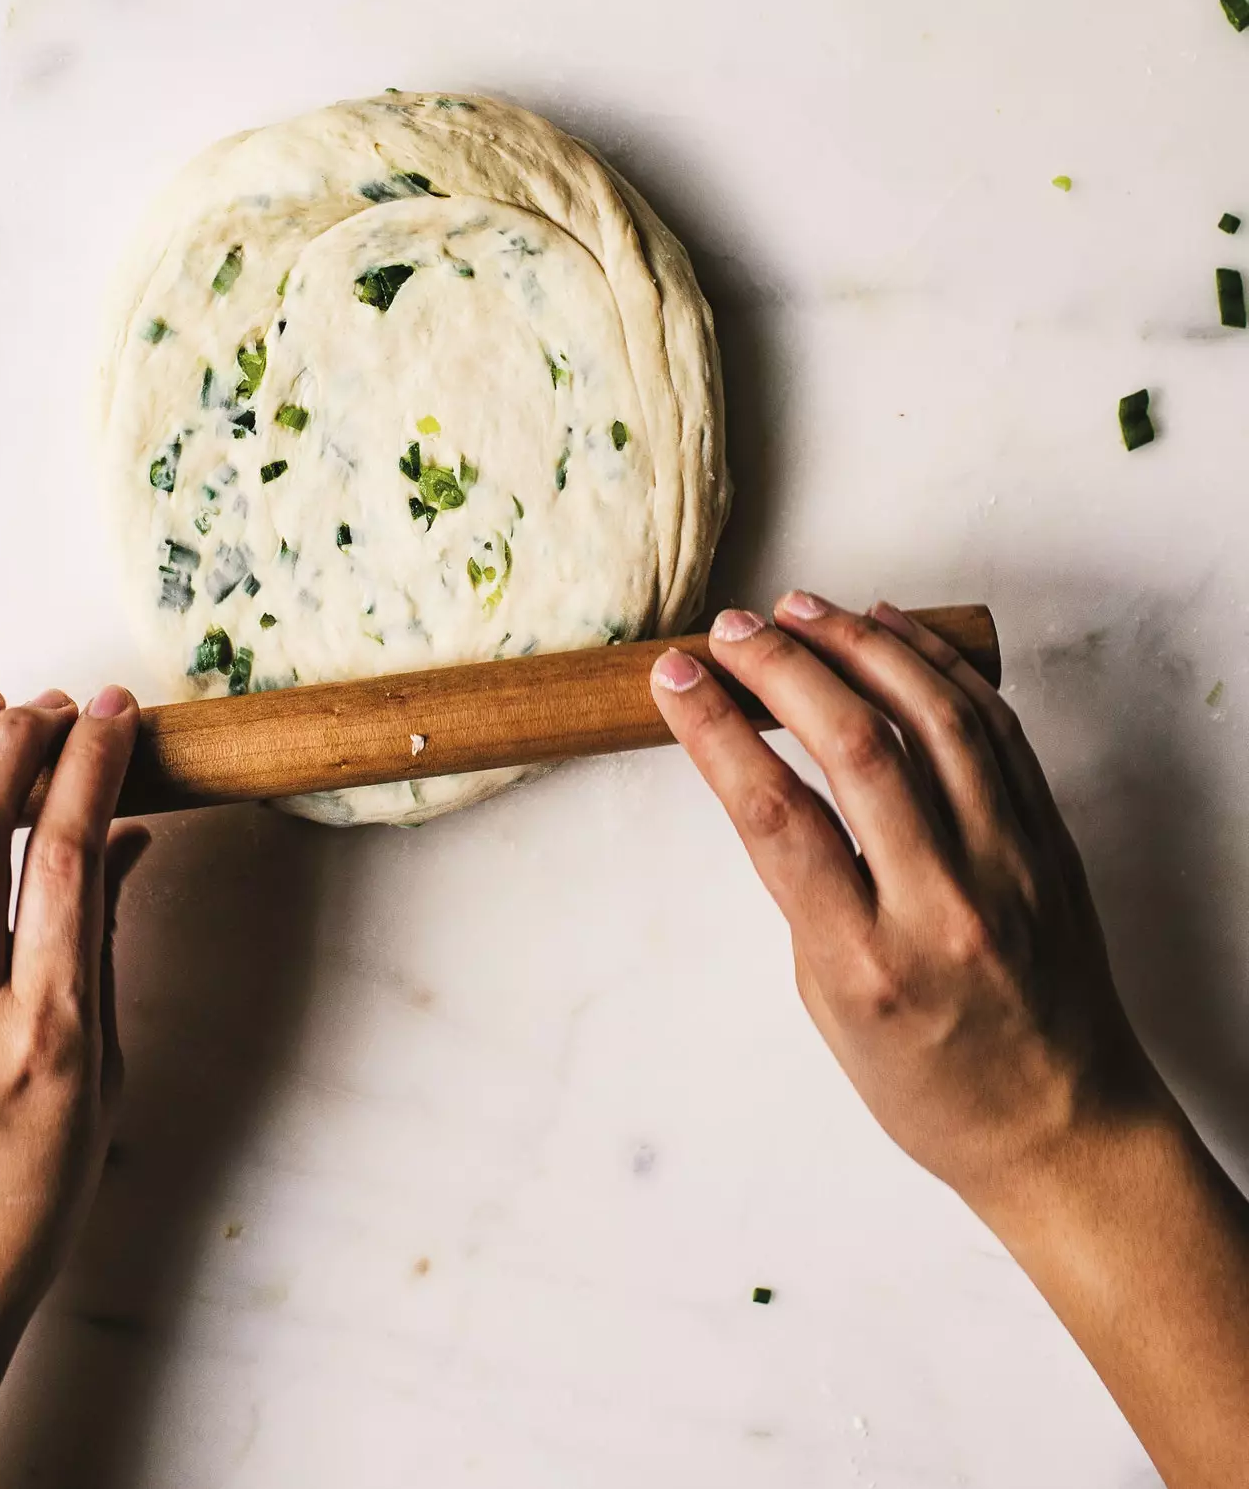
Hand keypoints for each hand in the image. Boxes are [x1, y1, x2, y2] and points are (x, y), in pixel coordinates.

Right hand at [652, 594, 1248, 1488]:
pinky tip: (887, 630)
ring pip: (936, 718)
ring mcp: (1012, 867)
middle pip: (855, 748)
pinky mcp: (1052, 842)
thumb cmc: (930, 1082)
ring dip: (859, 646)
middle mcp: (946, 907)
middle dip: (782, 668)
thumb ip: (802, 886)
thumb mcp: (826, 1000)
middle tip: (732, 630)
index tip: (677, 677)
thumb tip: (763, 767)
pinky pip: (995, 727)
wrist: (1063, 1131)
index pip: (777, 816)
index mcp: (869, 964)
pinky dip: (937, 665)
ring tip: (800, 608)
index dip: (717, 730)